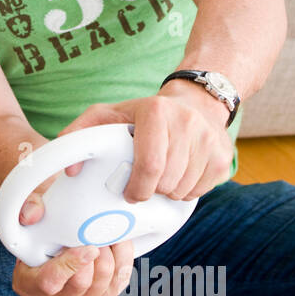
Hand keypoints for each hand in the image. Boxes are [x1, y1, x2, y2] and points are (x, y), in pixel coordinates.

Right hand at [10, 133, 131, 295]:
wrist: (58, 228)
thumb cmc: (43, 221)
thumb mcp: (30, 208)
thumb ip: (28, 207)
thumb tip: (31, 215)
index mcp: (27, 282)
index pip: (49, 282)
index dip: (70, 266)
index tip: (89, 247)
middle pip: (81, 285)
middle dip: (96, 256)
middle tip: (100, 232)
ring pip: (102, 285)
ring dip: (110, 257)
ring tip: (107, 234)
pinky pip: (118, 283)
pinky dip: (122, 261)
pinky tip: (116, 243)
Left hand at [58, 91, 233, 203]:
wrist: (196, 101)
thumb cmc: (144, 114)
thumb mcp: (109, 114)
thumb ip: (80, 134)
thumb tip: (70, 170)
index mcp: (156, 111)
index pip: (150, 165)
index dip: (137, 188)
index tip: (129, 194)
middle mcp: (187, 122)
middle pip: (166, 181)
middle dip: (151, 190)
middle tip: (145, 182)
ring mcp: (209, 140)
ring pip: (183, 189)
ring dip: (168, 191)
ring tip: (163, 174)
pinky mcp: (224, 158)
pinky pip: (200, 191)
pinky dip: (187, 190)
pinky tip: (181, 172)